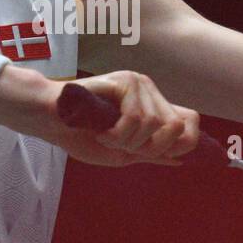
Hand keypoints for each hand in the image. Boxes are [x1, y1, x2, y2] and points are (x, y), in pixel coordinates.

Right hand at [0, 67, 201, 166]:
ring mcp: (140, 85)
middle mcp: (151, 93)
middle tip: (119, 145)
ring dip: (126, 141)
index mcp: (153, 107)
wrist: (51, 121)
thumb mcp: (122, 153)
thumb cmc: (82, 136)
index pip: (191, 122)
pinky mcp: (126, 81)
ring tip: (105, 136)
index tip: (149, 152)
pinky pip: (136, 117)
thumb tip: (180, 161)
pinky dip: (117, 134)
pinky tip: (101, 131)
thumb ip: (150, 154)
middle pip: (176, 127)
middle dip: (148, 148)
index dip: (181, 143)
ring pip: (154, 125)